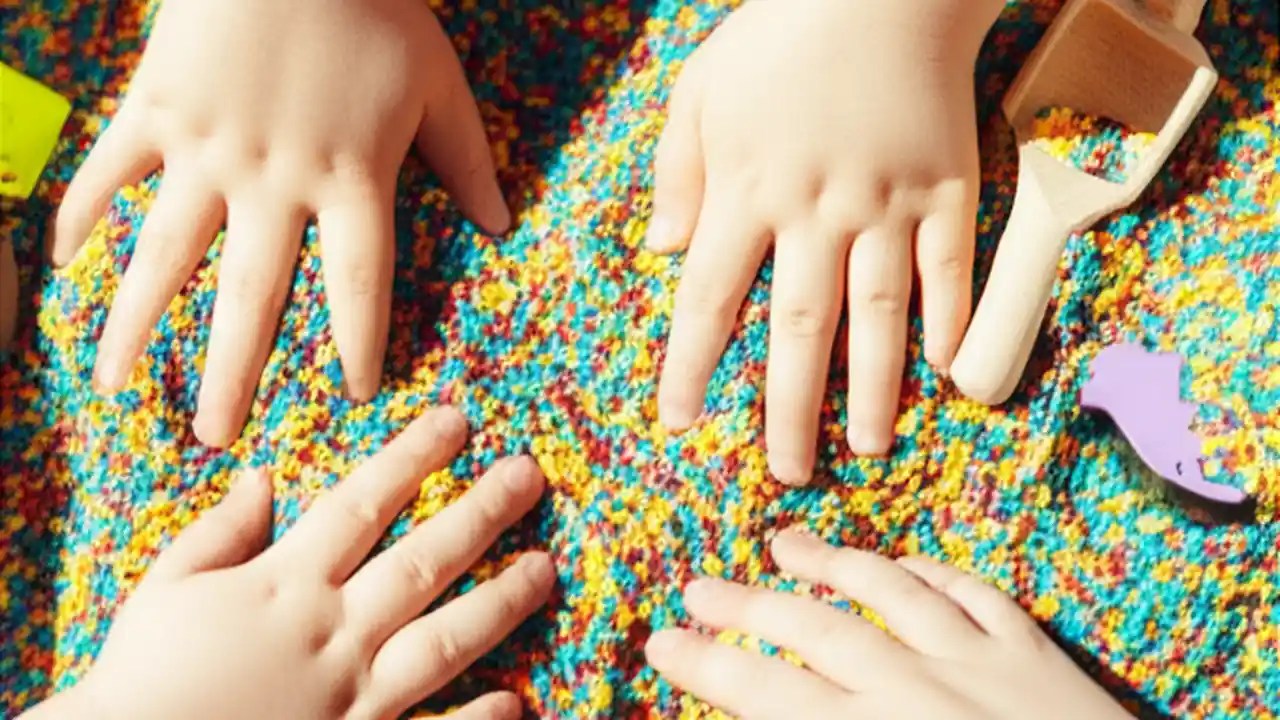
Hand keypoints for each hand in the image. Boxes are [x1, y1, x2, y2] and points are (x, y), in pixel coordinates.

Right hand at [24, 408, 552, 719]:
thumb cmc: (138, 680)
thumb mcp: (163, 592)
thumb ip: (218, 534)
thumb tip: (261, 478)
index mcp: (284, 586)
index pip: (362, 504)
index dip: (413, 457)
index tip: (459, 420)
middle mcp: (331, 634)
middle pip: (419, 563)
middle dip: (479, 514)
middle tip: (530, 475)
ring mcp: (350, 697)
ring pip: (441, 642)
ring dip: (499, 603)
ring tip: (545, 569)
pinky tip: (516, 699)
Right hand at [52, 0, 509, 446]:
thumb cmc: (377, 8)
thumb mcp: (440, 84)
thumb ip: (469, 163)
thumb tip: (505, 228)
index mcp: (354, 180)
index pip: (358, 286)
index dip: (360, 346)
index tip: (357, 397)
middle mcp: (277, 181)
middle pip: (252, 297)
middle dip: (232, 372)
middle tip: (216, 439)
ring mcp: (207, 149)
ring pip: (165, 253)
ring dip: (135, 325)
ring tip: (111, 386)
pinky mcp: (155, 110)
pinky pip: (108, 173)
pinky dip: (80, 216)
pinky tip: (61, 268)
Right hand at [646, 530, 1129, 719]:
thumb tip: (771, 715)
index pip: (766, 692)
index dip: (707, 663)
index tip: (661, 641)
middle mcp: (916, 689)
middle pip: (813, 629)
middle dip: (746, 606)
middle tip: (697, 586)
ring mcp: (980, 663)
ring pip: (888, 591)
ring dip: (830, 563)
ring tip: (784, 544)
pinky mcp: (1036, 656)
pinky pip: (974, 594)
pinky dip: (932, 570)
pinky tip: (904, 561)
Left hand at [648, 0, 1001, 482]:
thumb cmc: (780, 35)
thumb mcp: (700, 90)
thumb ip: (677, 174)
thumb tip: (662, 250)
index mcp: (745, 191)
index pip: (708, 300)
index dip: (690, 367)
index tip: (679, 422)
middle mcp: (814, 211)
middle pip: (795, 330)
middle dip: (786, 411)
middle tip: (785, 474)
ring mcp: (887, 204)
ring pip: (877, 316)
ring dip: (871, 390)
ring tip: (866, 448)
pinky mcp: (948, 189)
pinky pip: (952, 271)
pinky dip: (951, 324)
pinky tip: (948, 375)